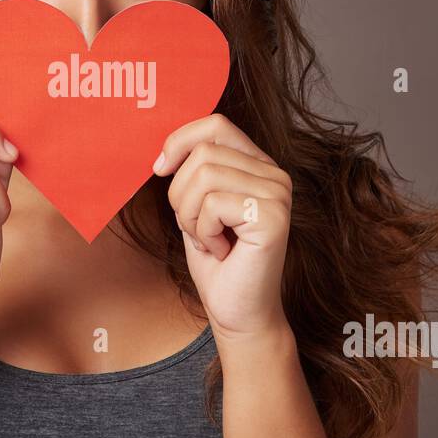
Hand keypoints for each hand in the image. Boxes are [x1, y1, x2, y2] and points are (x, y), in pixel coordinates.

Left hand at [152, 113, 292, 339]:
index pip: (216, 124)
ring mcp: (278, 193)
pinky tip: (222, 250)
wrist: (238, 313)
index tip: (159, 169)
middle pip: (203, 153)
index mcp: (259, 165)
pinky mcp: (273, 216)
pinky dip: (202, 232)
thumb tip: (163, 152)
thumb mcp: (196, 205)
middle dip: (181, 195)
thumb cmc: (216, 262)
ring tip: (210, 239)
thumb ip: (192, 171)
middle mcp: (275, 174)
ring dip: (190, 216)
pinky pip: (212, 204)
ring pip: (204, 176)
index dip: (179, 141)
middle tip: (197, 228)